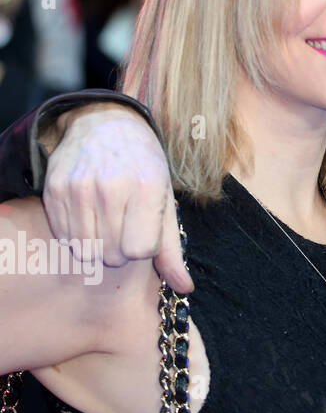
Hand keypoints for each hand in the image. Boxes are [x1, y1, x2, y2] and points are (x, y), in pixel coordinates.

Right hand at [42, 104, 192, 291]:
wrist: (105, 123)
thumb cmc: (143, 164)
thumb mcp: (165, 198)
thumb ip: (172, 248)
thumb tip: (184, 288)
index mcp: (147, 188)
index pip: (140, 251)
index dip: (142, 247)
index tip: (142, 231)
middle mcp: (112, 187)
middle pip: (112, 255)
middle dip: (121, 248)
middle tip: (124, 224)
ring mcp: (79, 188)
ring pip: (86, 252)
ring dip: (98, 245)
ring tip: (107, 220)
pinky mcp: (54, 190)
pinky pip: (64, 238)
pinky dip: (76, 235)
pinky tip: (87, 214)